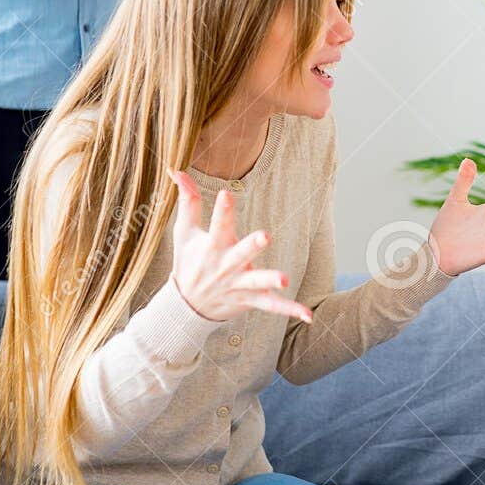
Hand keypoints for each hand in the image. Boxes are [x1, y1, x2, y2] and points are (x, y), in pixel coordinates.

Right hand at [166, 168, 312, 324]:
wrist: (186, 307)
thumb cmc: (188, 262)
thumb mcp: (184, 233)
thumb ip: (187, 201)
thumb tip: (176, 169)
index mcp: (211, 247)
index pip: (217, 226)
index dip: (223, 211)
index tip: (227, 194)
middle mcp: (225, 266)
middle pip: (240, 254)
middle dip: (252, 246)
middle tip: (265, 235)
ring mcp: (238, 285)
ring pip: (256, 283)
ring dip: (269, 280)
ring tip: (284, 280)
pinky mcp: (249, 300)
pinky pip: (271, 306)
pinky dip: (289, 309)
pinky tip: (308, 315)